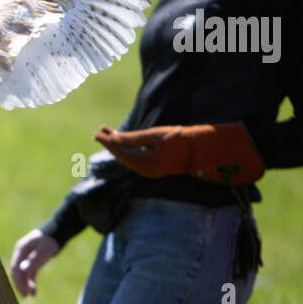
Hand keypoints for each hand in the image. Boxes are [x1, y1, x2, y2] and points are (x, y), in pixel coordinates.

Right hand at [10, 229, 59, 297]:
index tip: (23, 291)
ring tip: (32, 295)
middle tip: (26, 296)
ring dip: (26, 285)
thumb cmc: (50, 239)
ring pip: (23, 274)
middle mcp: (21, 254)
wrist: (58, 232)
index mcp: (20, 249)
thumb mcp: (43, 250)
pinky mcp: (33, 261)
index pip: (15, 268)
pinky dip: (31, 282)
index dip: (17, 281)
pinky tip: (34, 291)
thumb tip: (22, 270)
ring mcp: (26, 258)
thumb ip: (33, 259)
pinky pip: (29, 274)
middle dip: (20, 284)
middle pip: (17, 272)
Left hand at [93, 122, 264, 183]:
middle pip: (122, 156)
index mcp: (147, 163)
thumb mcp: (157, 135)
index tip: (98, 132)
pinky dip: (127, 150)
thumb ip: (134, 138)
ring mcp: (150, 171)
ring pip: (128, 158)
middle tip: (99, 132)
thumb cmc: (183, 138)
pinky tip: (122, 142)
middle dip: (111, 144)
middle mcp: (146, 171)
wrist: (204, 150)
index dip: (109, 141)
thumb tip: (114, 139)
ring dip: (118, 146)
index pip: (121, 151)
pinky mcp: (154, 169)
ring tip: (107, 134)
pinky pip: (135, 160)